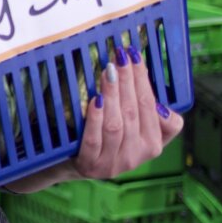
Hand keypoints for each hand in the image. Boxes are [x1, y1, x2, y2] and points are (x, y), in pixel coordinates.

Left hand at [5, 43, 182, 193]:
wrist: (69, 165)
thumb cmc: (104, 139)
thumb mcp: (132, 131)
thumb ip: (145, 114)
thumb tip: (146, 86)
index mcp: (152, 145)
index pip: (152, 108)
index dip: (144, 81)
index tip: (134, 57)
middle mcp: (136, 156)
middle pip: (134, 113)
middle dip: (128, 81)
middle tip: (121, 56)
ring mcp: (113, 163)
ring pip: (117, 124)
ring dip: (113, 95)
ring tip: (109, 72)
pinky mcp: (90, 165)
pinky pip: (94, 139)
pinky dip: (95, 118)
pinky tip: (95, 100)